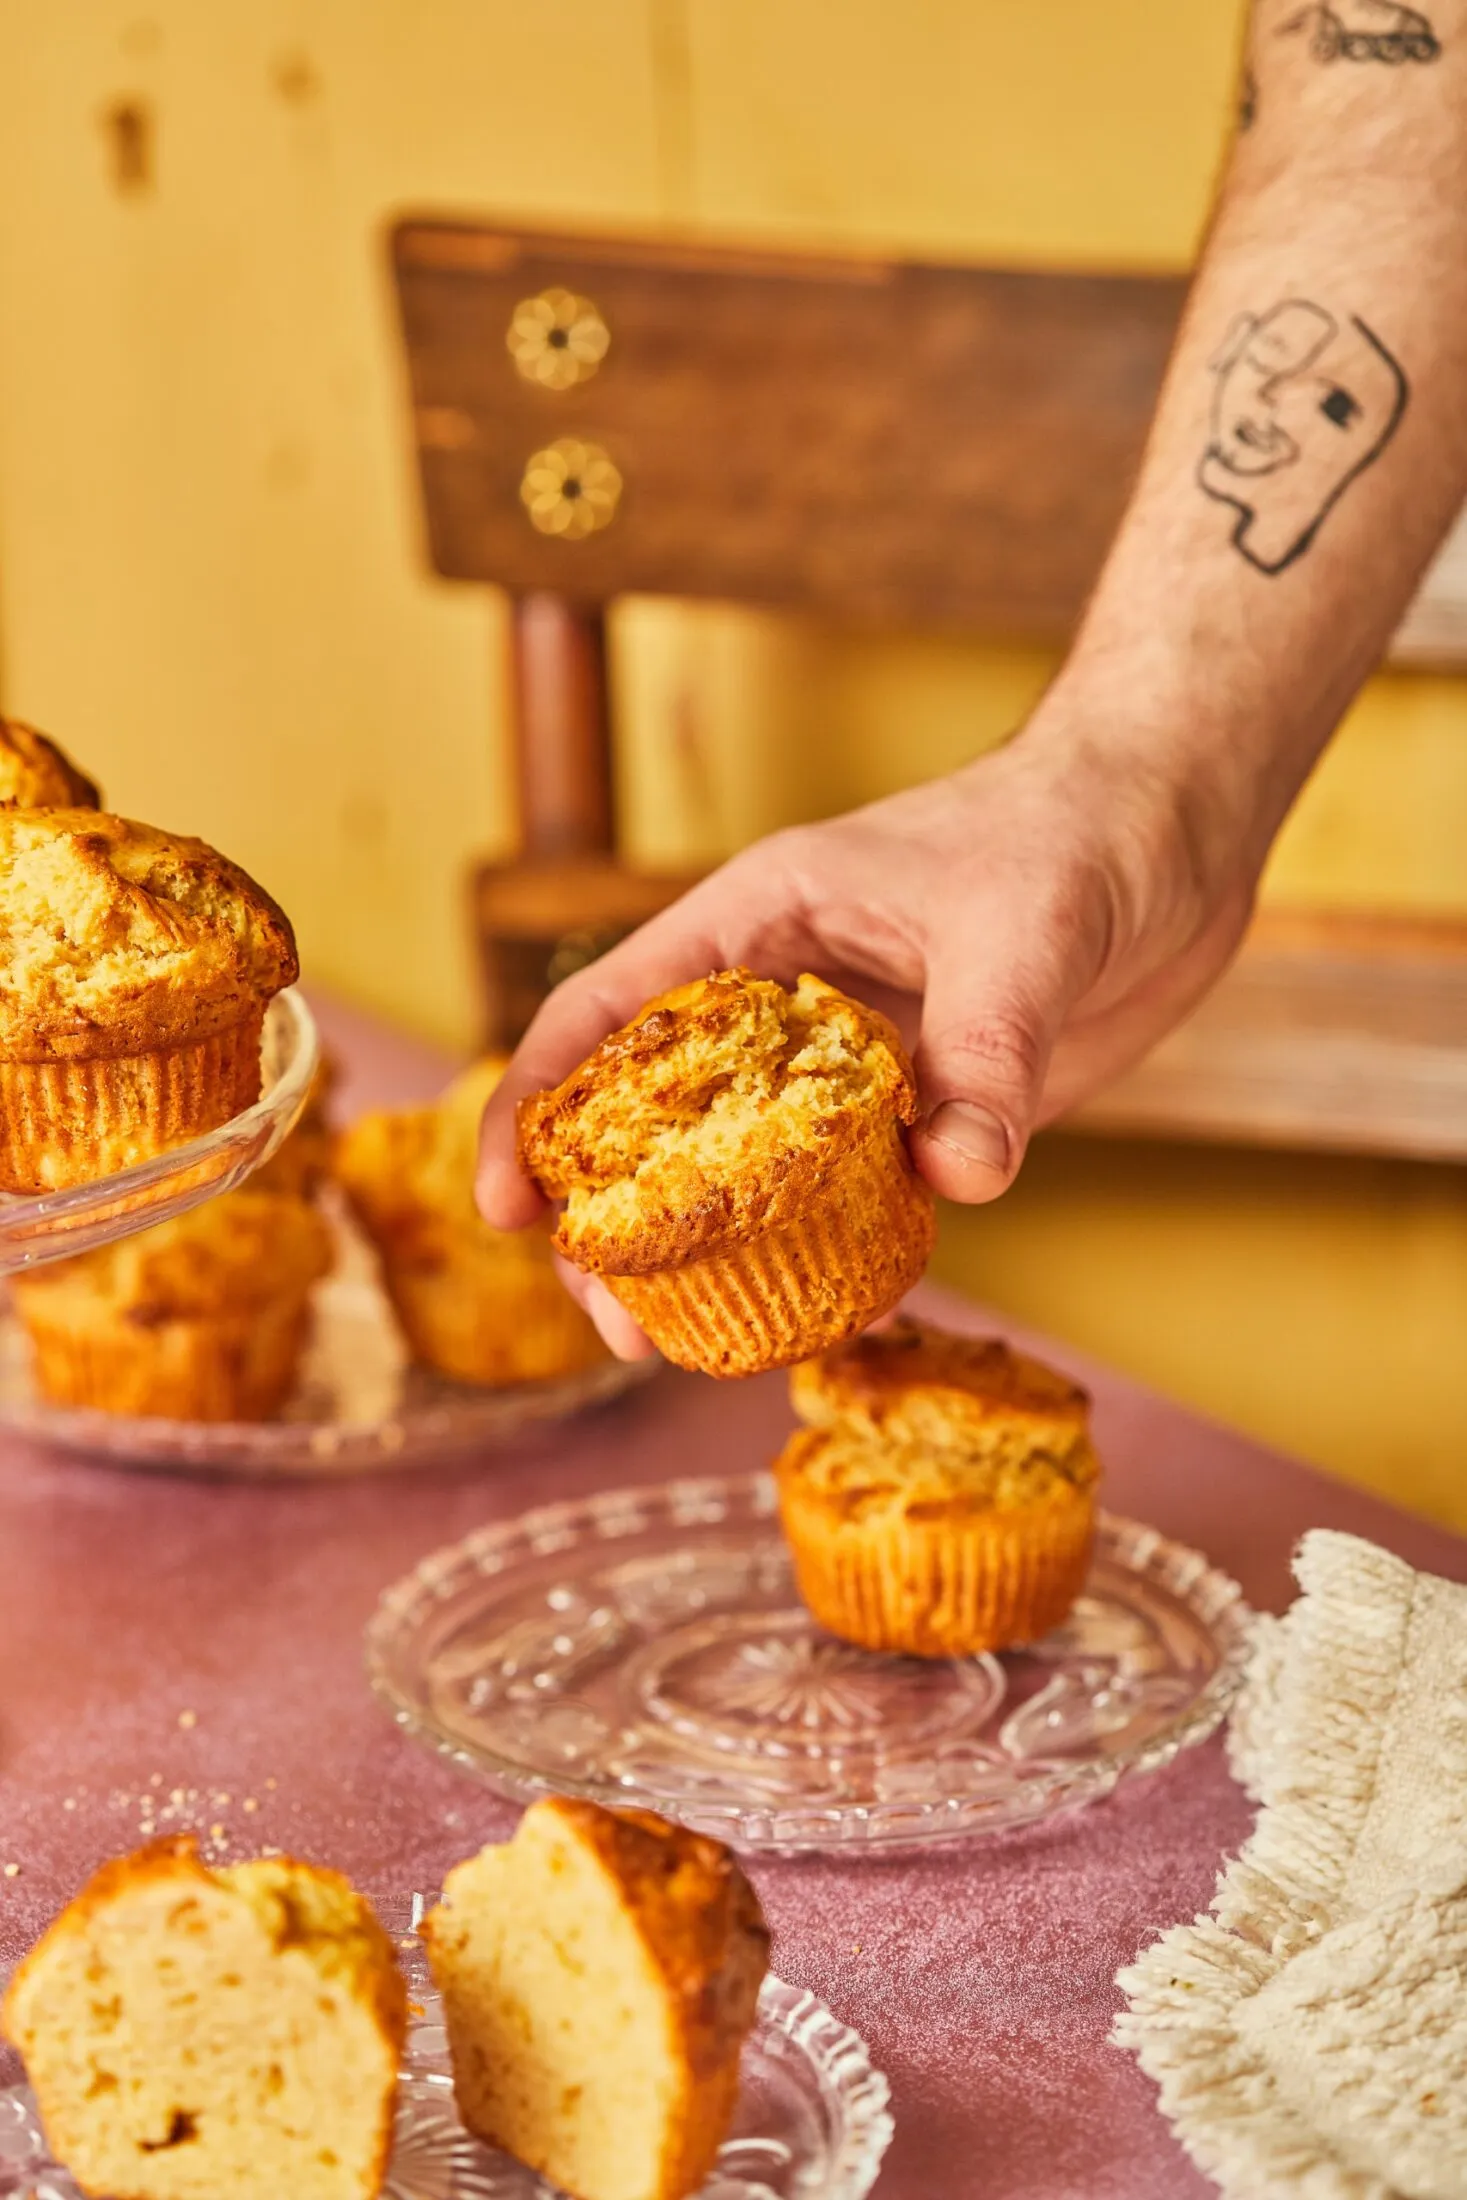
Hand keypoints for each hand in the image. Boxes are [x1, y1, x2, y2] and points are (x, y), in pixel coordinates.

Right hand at [477, 710, 1257, 1354]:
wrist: (1177, 829)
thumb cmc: (1076, 830)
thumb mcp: (1022, 931)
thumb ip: (983, 1051)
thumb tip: (954, 1174)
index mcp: (757, 921)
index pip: (608, 1015)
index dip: (535, 1106)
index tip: (503, 1206)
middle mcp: (783, 995)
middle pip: (656, 1116)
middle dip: (614, 1220)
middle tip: (609, 1321)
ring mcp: (849, 1058)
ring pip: (745, 1171)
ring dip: (708, 1256)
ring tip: (681, 1344)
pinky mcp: (922, 1104)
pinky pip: (849, 1195)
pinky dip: (819, 1257)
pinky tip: (806, 1320)